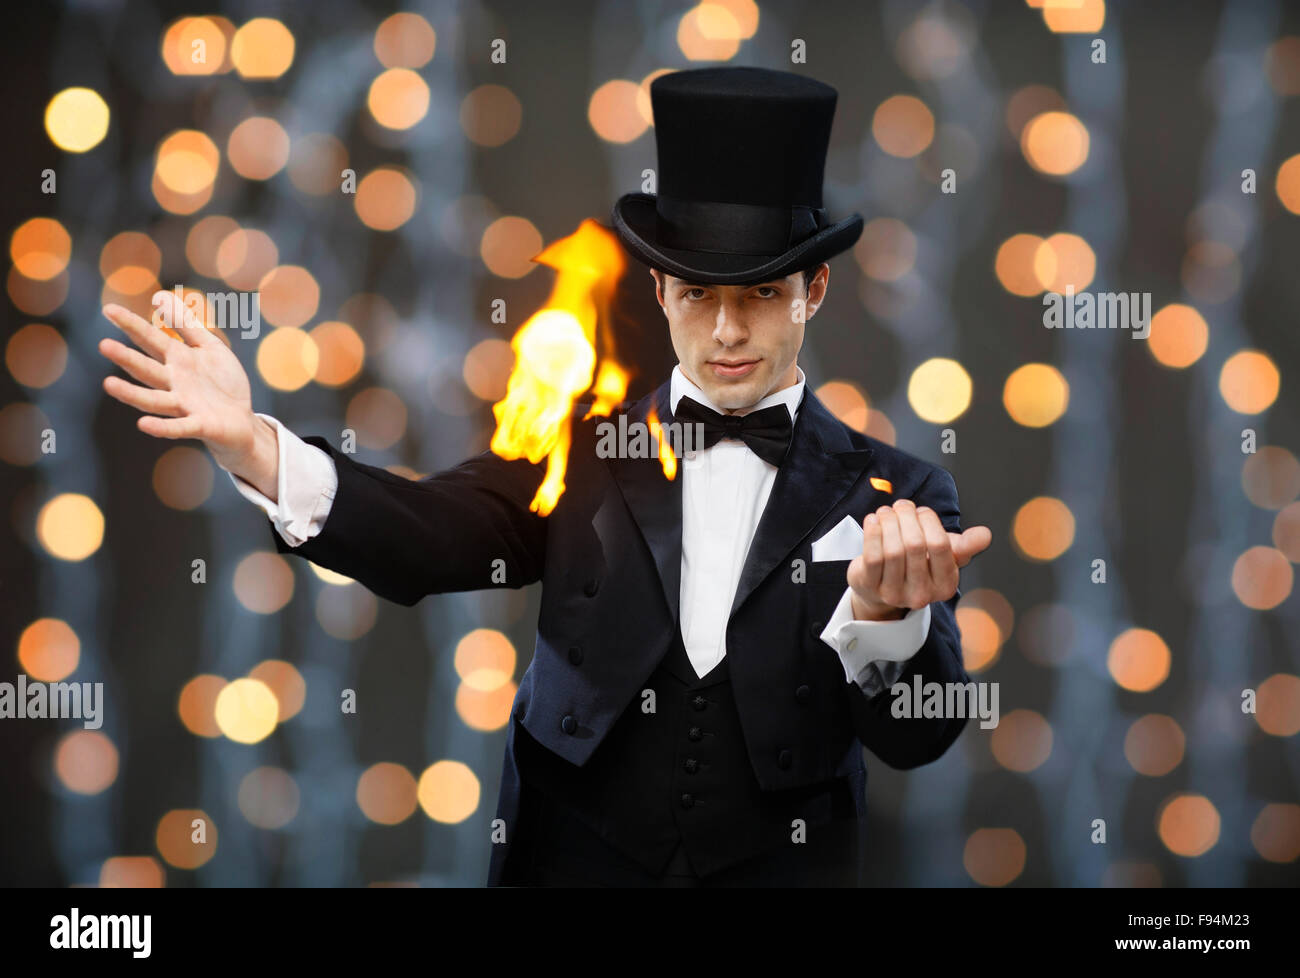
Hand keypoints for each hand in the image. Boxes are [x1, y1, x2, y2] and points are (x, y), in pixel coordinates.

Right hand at [98, 291, 278, 497]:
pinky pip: (179, 427)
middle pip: (147, 369)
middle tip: (103, 345)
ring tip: (108, 384)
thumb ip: (186, 324)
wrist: (244, 419)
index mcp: (178, 360)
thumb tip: (158, 296)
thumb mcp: (209, 347)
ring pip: (154, 399)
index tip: (108, 309)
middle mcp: (175, 383)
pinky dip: (162, 427)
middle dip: (126, 358)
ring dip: (131, 394)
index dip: (132, 324)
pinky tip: (142, 424)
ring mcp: (185, 405)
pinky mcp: (200, 425)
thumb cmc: (223, 382)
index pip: (151, 339)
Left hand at [846, 498, 991, 620]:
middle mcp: (922, 594)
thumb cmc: (917, 565)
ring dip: (889, 522)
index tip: (922, 511)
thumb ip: (965, 545)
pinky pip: (872, 556)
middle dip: (907, 517)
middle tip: (902, 505)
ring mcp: (894, 594)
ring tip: (887, 511)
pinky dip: (872, 533)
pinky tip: (873, 520)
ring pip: (892, 550)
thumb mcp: (945, 556)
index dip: (929, 521)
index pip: (940, 545)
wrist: (881, 588)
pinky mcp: (871, 588)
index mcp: (945, 585)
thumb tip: (985, 535)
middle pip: (914, 545)